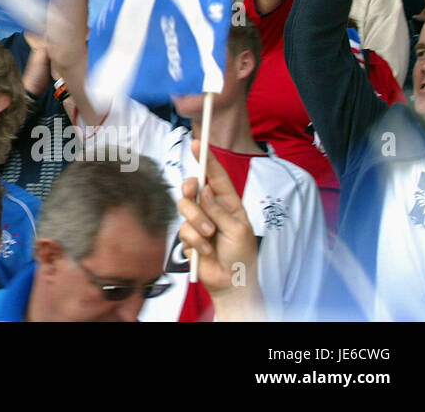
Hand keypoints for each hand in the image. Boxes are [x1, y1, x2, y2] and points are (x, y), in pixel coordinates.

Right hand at [178, 140, 263, 319]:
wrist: (232, 282)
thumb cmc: (241, 254)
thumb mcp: (237, 228)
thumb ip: (218, 209)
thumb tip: (203, 191)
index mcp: (227, 203)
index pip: (215, 176)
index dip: (207, 159)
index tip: (198, 143)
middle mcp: (210, 209)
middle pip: (192, 189)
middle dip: (191, 190)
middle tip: (194, 193)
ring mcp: (197, 222)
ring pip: (185, 208)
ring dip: (198, 222)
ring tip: (210, 236)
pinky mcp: (188, 237)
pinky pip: (183, 230)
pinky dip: (196, 241)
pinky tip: (206, 251)